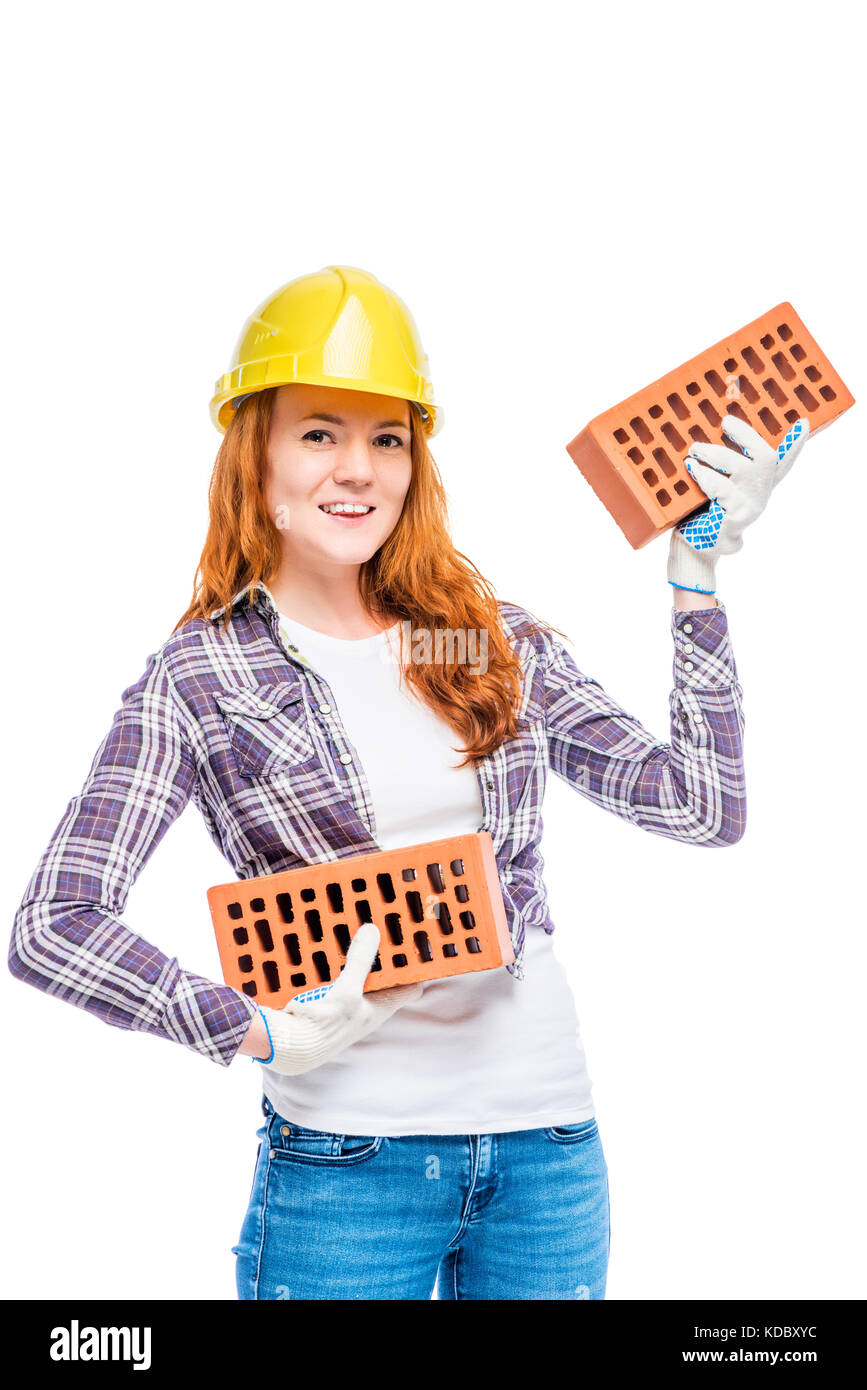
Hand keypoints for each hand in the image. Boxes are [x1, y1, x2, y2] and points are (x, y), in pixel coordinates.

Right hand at [254, 921, 422, 1075]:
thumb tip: (373, 931)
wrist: (287, 1045)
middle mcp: (368, 1005)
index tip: (417, 943)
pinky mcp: (328, 999)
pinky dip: (335, 959)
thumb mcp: (346, 992)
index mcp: (381, 1007)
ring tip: (358, 924)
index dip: (418, 967)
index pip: (411, 986)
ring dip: (359, 953)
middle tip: (384, 923)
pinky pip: (337, 973)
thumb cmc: (324, 1028)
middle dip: (384, 952)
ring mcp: (348, 1002)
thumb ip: (361, 961)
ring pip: (360, 972)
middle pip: (385, 975)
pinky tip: (329, 942)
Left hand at [667, 416, 808, 594]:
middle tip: (726, 422)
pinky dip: (704, 475)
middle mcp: (759, 496)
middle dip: (747, 435)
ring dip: (715, 453)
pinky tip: (692, 468)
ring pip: (742, 468)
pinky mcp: (735, 519)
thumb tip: (710, 435)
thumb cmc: (700, 513)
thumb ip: (721, 468)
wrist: (693, 550)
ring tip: (695, 449)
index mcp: (757, 487)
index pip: (782, 463)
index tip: (802, 424)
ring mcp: (750, 508)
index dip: (795, 445)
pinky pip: (723, 488)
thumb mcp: (713, 488)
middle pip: (766, 458)